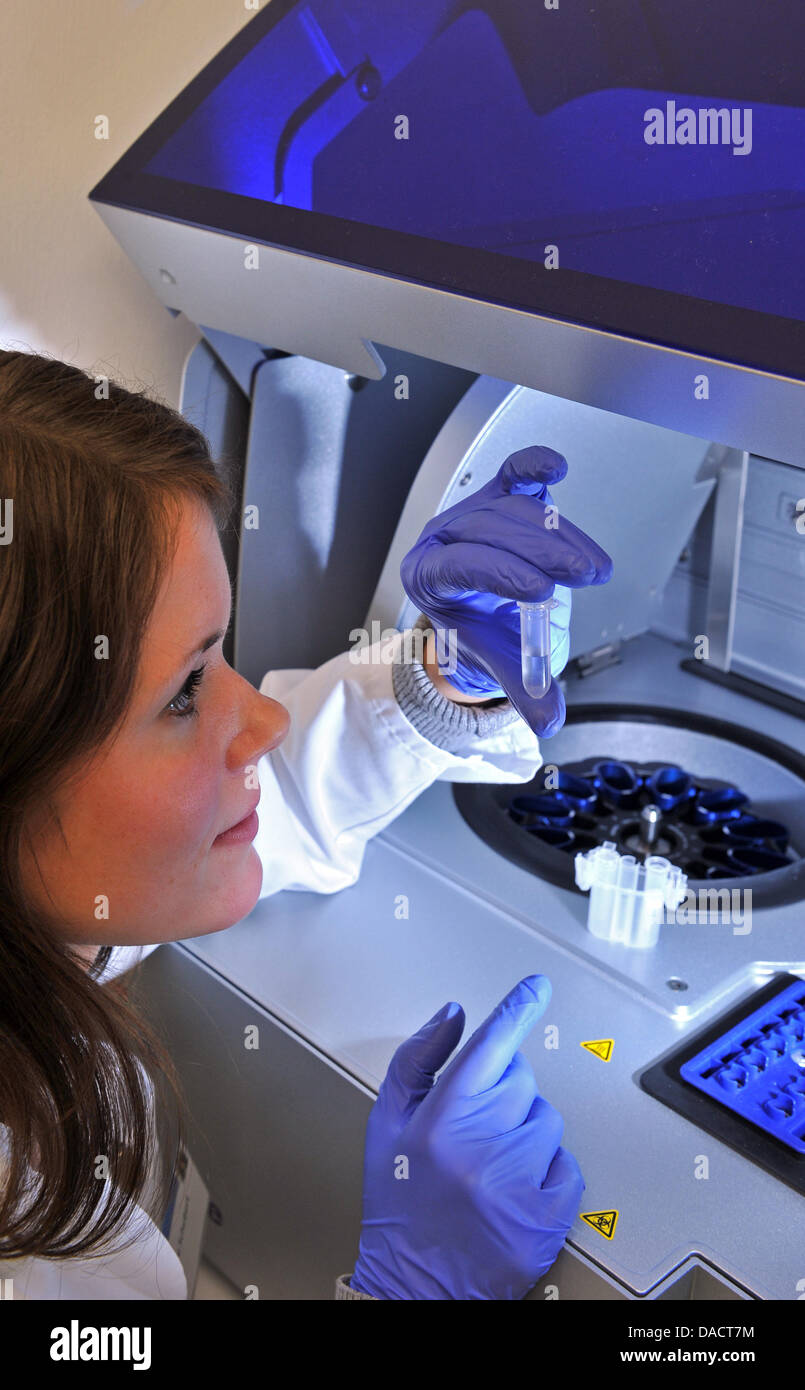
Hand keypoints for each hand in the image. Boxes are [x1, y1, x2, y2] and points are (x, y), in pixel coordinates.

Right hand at [351, 975, 584, 1299]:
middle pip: (523, 1081)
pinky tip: (513, 1187)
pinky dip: (548, 1172)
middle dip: (504, 1094)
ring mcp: (518, 1181)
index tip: (536, 987)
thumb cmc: (400, 1204)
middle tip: (476, 1128)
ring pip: (547, 1121)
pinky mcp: (546, 1214)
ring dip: (526, 1134)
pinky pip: (566, 1165)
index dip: (517, 1009)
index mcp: (442, 1117)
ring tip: (490, 1164)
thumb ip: (417, 1060)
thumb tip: (452, 1017)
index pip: (491, 1044)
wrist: (414, 1285)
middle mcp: (481, 1145)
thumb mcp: (387, 1125)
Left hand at [400, 445, 612, 734]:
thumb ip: (525, 691)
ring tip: (590, 566)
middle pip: (489, 532)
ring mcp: (471, 510)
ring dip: (558, 535)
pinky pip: (515, 474)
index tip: (542, 591)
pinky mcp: (502, 492)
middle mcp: (443, 536)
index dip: (501, 573)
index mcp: (427, 576)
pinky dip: (535, 466)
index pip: (459, 566)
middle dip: (540, 552)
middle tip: (582, 574)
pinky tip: (556, 468)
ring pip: (513, 510)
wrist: (489, 609)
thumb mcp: (501, 663)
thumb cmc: (486, 631)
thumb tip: (550, 723)